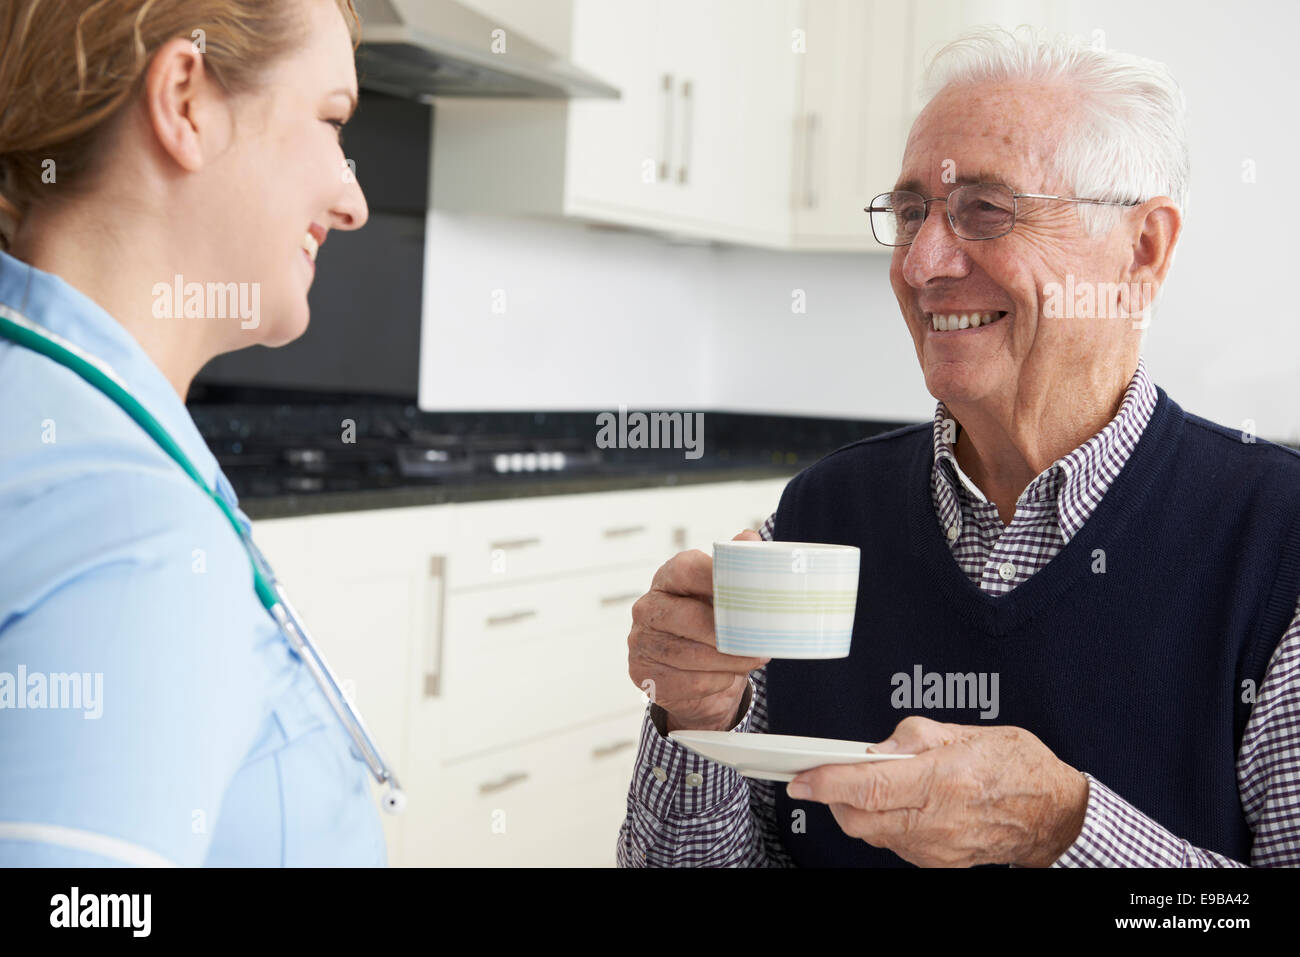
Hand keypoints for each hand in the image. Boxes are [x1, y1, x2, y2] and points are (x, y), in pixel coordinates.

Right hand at [628, 529, 769, 731]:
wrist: (693, 676)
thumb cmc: (711, 626)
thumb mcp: (723, 595)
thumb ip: (736, 565)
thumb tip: (749, 539)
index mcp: (667, 578)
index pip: (687, 570)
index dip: (717, 579)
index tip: (747, 592)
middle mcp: (647, 607)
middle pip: (690, 618)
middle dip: (729, 634)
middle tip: (761, 642)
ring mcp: (641, 642)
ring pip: (692, 655)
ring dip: (730, 662)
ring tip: (753, 660)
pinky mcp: (644, 675)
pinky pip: (689, 682)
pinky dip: (716, 683)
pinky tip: (726, 677)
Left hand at [786, 716, 1089, 866]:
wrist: (1055, 814)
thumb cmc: (1018, 768)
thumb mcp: (966, 733)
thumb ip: (914, 737)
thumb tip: (876, 747)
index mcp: (943, 780)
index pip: (869, 786)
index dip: (827, 782)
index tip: (801, 777)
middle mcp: (937, 820)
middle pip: (859, 819)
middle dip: (833, 798)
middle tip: (826, 774)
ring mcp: (936, 847)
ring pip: (872, 834)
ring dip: (857, 809)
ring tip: (866, 782)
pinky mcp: (938, 862)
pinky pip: (893, 843)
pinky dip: (882, 822)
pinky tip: (893, 802)